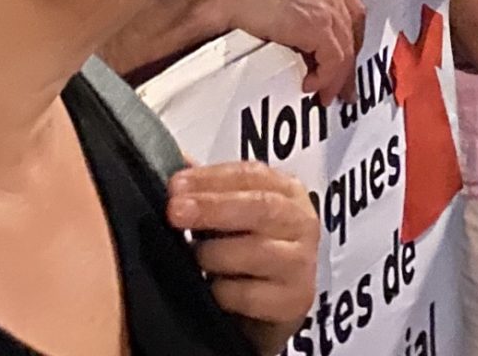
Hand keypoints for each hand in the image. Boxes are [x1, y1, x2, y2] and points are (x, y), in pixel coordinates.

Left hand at [167, 162, 318, 355]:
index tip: (175, 185)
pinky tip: (210, 288)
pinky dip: (224, 291)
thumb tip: (176, 165)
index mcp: (287, 191)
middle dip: (213, 208)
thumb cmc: (246, 254)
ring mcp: (302, 263)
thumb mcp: (229, 217)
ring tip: (194, 257)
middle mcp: (301, 222)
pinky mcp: (295, 301)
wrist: (267, 313)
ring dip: (216, 253)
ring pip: (257, 251)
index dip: (211, 178)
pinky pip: (251, 294)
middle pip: (260, 206)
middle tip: (175, 212)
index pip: (251, 174)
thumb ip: (207, 189)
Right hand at [217, 0, 363, 101]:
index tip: (345, 61)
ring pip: (346, 49)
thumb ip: (297, 7)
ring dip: (336, 77)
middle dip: (348, 63)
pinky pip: (334, 60)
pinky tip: (310, 84)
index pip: (350, 9)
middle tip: (342, 87)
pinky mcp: (316, 23)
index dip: (350, 39)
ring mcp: (326, 2)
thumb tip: (303, 40)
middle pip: (353, 30)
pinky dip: (325, 77)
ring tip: (324, 94)